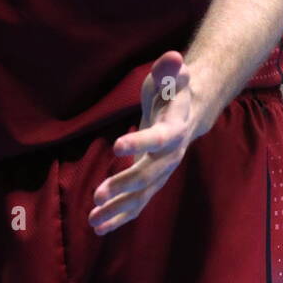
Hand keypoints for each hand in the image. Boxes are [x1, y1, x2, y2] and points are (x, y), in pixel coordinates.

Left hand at [88, 50, 202, 234]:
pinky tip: (97, 224)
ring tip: (93, 220)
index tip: (117, 145)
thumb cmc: (173, 91)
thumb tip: (174, 58)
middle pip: (149, 175)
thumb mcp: (170, 77)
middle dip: (124, 185)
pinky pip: (136, 203)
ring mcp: (162, 173)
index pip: (158, 138)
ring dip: (117, 209)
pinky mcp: (151, 182)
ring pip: (141, 196)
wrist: (189, 113)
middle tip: (98, 193)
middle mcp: (171, 156)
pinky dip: (118, 215)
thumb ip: (169, 70)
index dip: (140, 142)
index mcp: (175, 129)